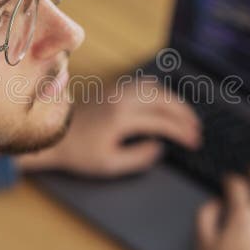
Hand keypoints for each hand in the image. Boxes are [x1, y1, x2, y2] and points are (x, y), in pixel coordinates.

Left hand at [16, 80, 200, 175]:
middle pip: (164, 100)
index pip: (163, 121)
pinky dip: (161, 92)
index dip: (182, 132)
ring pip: (155, 88)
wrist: (52, 136)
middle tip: (196, 129)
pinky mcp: (112, 88)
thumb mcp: (109, 165)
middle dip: (184, 114)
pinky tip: (166, 103)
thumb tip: (160, 148)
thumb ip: (139, 158)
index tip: (193, 142)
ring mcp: (116, 90)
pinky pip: (143, 84)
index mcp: (121, 118)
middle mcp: (121, 98)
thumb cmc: (78, 153)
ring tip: (186, 117)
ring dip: (174, 101)